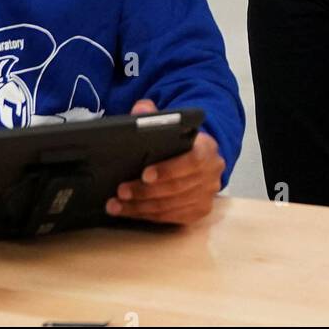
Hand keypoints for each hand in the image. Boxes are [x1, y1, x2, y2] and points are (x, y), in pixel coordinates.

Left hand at [105, 99, 224, 225]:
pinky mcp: (198, 212)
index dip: (168, 169)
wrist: (199, 158)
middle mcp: (212, 175)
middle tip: (121, 191)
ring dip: (140, 208)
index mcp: (208, 148)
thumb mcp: (169, 123)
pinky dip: (147, 216)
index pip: (192, 160)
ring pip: (170, 206)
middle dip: (145, 192)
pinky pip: (170, 218)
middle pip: (177, 188)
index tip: (144, 174)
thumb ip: (154, 114)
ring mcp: (206, 196)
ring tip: (116, 205)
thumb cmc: (179, 142)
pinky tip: (129, 212)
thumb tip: (140, 109)